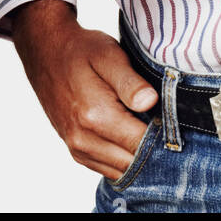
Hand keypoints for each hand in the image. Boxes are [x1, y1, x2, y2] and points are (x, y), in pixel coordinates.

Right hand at [13, 1, 157, 175]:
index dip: (163, 135)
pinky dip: (123, 159)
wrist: (46, 51)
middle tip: (164, 125)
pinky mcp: (75, 151)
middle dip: (153, 149)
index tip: (174, 121)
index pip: (142, 144)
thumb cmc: (80, 50)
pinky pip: (108, 169)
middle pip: (134, 162)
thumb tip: (151, 103)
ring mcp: (77, 148)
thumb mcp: (107, 54)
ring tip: (146, 128)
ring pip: (122, 170)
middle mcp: (84, 139)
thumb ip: (130, 81)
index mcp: (95, 116)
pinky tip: (129, 137)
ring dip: (138, 156)